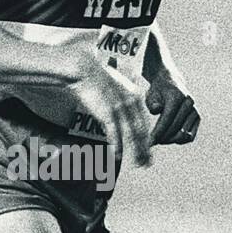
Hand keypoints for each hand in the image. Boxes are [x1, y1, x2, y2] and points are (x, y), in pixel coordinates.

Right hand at [69, 52, 151, 166]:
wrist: (83, 68)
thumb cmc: (95, 78)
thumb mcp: (114, 87)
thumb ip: (120, 99)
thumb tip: (119, 112)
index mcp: (134, 96)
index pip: (143, 122)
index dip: (146, 138)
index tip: (148, 149)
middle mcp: (130, 103)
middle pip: (140, 131)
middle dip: (145, 149)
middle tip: (147, 163)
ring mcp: (119, 107)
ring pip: (130, 134)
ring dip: (135, 151)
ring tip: (138, 163)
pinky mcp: (107, 111)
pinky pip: (114, 132)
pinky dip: (117, 145)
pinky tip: (118, 155)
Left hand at [146, 75, 199, 145]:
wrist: (170, 83)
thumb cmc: (157, 92)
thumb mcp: (151, 95)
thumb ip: (152, 103)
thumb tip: (156, 109)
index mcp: (176, 96)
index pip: (167, 118)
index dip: (158, 131)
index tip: (149, 142)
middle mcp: (188, 103)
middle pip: (176, 127)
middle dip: (163, 137)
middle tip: (152, 142)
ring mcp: (195, 110)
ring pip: (184, 134)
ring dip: (171, 140)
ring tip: (160, 140)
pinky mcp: (197, 118)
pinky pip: (190, 136)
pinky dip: (180, 141)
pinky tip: (169, 139)